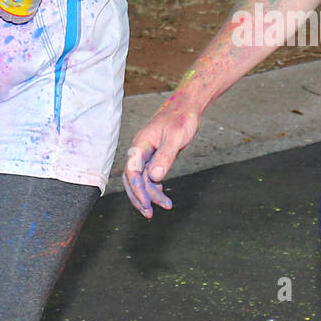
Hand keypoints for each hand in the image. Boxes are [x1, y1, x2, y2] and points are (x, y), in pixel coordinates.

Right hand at [122, 98, 201, 218]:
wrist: (187, 106)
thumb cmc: (181, 118)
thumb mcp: (175, 138)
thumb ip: (164, 157)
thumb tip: (154, 178)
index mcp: (140, 145)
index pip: (132, 172)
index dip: (137, 190)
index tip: (147, 204)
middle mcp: (140, 150)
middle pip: (133, 179)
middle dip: (140, 197)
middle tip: (149, 214)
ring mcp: (146, 153)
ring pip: (142, 178)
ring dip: (151, 193)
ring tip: (166, 205)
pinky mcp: (154, 154)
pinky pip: (149, 174)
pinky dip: (155, 185)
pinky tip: (163, 192)